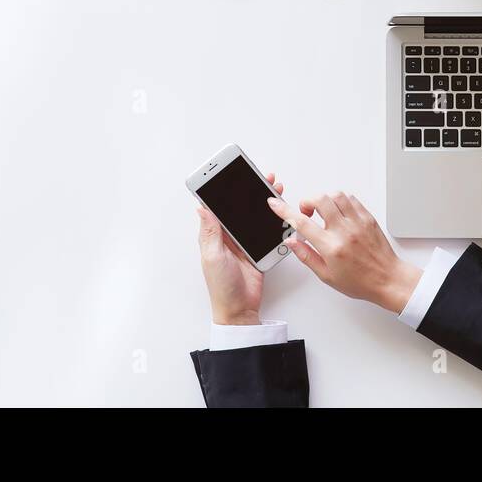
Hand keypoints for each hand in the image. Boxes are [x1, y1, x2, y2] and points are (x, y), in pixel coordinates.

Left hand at [197, 172, 284, 325]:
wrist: (239, 309)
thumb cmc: (221, 286)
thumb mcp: (212, 256)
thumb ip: (211, 231)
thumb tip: (202, 207)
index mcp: (214, 234)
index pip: (217, 206)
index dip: (222, 189)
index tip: (229, 173)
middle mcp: (228, 236)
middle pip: (239, 207)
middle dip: (249, 191)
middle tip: (260, 176)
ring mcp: (244, 242)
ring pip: (254, 216)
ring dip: (264, 202)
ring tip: (274, 188)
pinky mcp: (258, 249)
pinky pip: (266, 230)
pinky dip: (273, 220)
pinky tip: (280, 211)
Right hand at [267, 192, 421, 313]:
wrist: (388, 279)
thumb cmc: (360, 281)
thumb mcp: (326, 275)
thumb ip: (306, 255)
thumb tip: (291, 242)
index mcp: (331, 247)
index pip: (301, 223)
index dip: (284, 210)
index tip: (275, 203)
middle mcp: (344, 231)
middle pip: (320, 200)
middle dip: (307, 201)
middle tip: (306, 212)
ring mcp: (358, 222)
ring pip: (336, 195)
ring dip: (325, 200)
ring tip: (323, 212)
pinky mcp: (368, 217)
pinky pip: (351, 199)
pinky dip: (341, 201)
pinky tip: (339, 212)